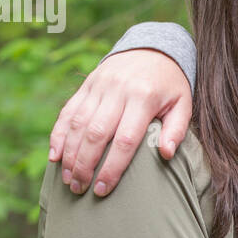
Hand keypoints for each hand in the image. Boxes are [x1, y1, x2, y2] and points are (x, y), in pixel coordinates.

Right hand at [49, 49, 191, 196]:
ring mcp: (98, 86)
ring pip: (77, 124)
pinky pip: (67, 111)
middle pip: (96, 134)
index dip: (112, 167)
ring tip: (68, 179)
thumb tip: (166, 154)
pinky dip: (58, 134)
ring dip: (69, 154)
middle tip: (79, 190)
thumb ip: (176, 129)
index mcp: (143, 98)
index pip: (125, 140)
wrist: (152, 48)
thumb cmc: (170, 85)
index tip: (103, 189)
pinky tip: (54, 156)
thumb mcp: (182, 103)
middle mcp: (117, 91)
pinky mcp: (86, 85)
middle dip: (85, 165)